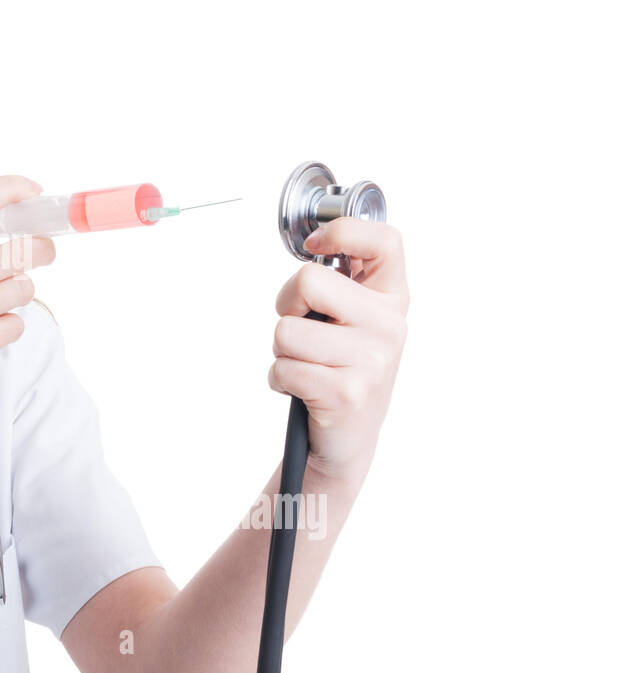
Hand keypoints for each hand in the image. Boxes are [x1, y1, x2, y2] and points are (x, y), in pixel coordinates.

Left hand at [268, 217, 409, 480]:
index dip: (342, 232)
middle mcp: (390, 325)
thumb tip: (315, 244)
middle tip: (301, 329)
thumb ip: (343, 283)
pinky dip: (280, 380)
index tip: (316, 247)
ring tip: (308, 367)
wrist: (347, 440)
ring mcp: (372, 360)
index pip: (384, 241)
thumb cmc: (341, 371)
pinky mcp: (347, 392)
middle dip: (286, 306)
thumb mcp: (355, 322)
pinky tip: (303, 391)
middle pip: (307, 281)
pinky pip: (282, 368)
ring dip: (281, 352)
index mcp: (392, 299)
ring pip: (285, 330)